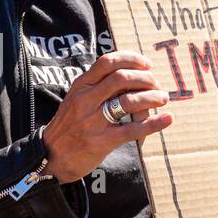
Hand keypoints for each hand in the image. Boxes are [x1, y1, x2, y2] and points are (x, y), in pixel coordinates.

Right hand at [41, 51, 172, 182]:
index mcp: (81, 86)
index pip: (108, 62)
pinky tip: (167, 119)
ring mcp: (92, 121)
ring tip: (163, 98)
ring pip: (129, 101)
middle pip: (122, 78)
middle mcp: (85, 100)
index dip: (132, 59)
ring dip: (152, 98)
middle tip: (156, 85)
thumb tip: (134, 74)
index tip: (147, 64)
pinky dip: (154, 123)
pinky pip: (132, 130)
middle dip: (145, 79)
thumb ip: (99, 86)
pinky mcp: (100, 141)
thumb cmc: (70, 125)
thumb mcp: (77, 98)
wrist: (50, 158)